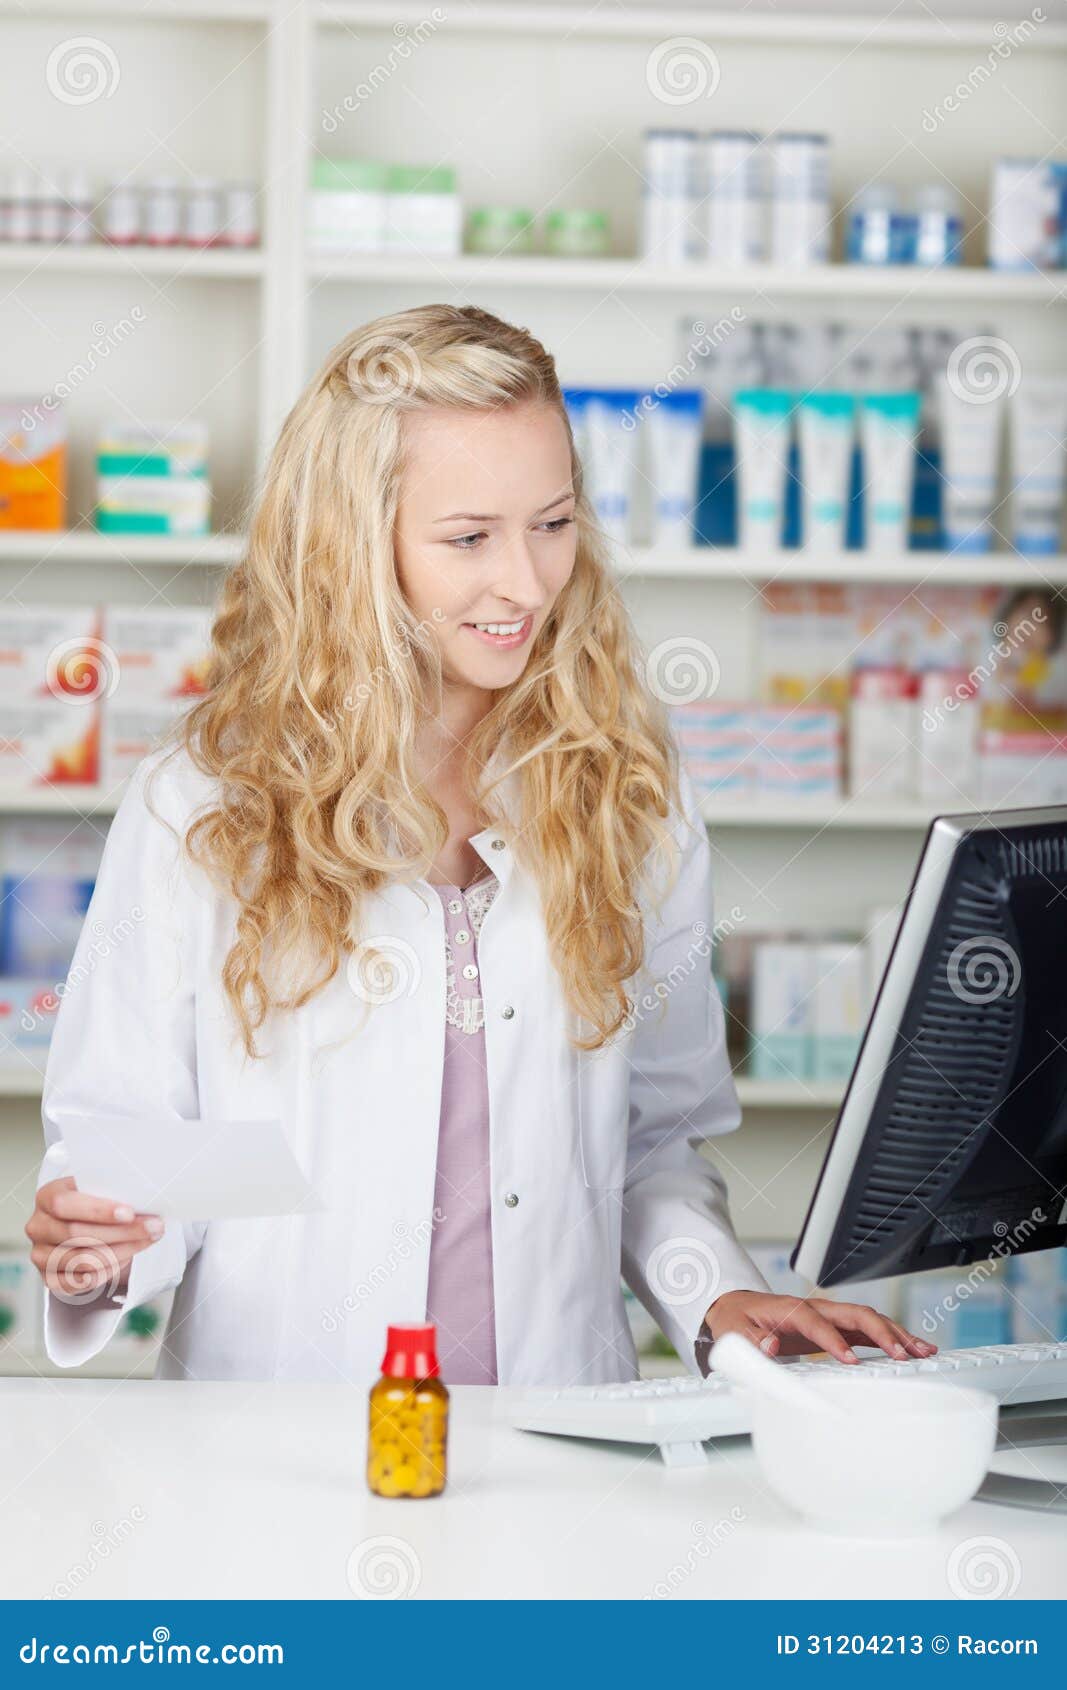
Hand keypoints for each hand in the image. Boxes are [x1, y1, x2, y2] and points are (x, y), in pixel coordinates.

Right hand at [26, 1177, 163, 1302]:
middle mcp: (38, 1226)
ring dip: (122, 1252)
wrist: (81, 1223)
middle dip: (121, 1232)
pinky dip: (109, 1271)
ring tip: (146, 1241)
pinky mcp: (50, 1279)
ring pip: (82, 1260)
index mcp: (46, 1197)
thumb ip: (111, 1190)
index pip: (64, 1204)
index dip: (97, 1210)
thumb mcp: (98, 1187)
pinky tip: (126, 1257)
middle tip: (153, 1228)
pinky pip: (82, 1281)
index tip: (130, 1213)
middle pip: (76, 1234)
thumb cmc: (92, 1203)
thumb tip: (144, 1197)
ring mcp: (41, 1255)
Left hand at [704, 1289, 937, 1365]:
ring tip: (923, 1350)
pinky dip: (890, 1339)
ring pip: (870, 1321)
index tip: (849, 1361)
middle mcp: (817, 1309)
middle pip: (857, 1315)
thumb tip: (769, 1346)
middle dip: (883, 1333)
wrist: (739, 1305)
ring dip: (897, 1334)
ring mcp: (830, 1317)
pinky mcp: (836, 1327)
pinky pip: (868, 1331)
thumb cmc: (738, 1319)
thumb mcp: (734, 1330)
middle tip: (903, 1354)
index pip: (818, 1324)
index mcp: (793, 1310)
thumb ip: (751, 1340)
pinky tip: (910, 1350)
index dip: (833, 1342)